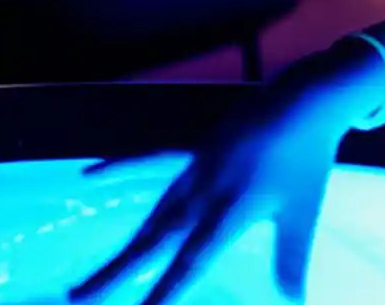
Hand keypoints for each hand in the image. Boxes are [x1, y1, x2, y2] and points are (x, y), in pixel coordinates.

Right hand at [69, 97, 343, 304]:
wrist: (304, 100)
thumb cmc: (307, 159)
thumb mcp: (301, 213)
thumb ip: (291, 260)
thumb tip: (294, 300)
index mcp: (230, 212)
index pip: (191, 262)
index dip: (165, 291)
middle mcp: (203, 193)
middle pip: (153, 241)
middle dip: (116, 274)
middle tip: (77, 297)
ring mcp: (195, 168)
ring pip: (150, 214)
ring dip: (122, 247)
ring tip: (90, 277)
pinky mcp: (196, 147)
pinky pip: (151, 159)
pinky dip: (121, 167)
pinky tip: (90, 175)